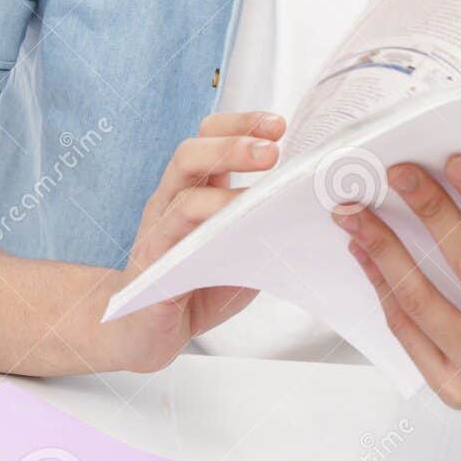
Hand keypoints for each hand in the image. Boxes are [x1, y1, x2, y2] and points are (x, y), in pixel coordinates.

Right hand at [100, 109, 285, 371]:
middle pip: (193, 149)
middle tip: (274, 145)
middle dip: (235, 138)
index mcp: (193, 191)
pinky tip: (237, 218)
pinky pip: (176, 225)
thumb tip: (317, 211)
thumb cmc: (196, 288)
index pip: (209, 139)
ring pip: (183, 178)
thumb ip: (267, 228)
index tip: (279, 126)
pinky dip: (209, 214)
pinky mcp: (152, 258)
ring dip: (225, 164)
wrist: (143, 335)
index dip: (241, 125)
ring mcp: (158, 226)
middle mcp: (171, 200)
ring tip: (266, 164)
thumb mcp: (242, 252)